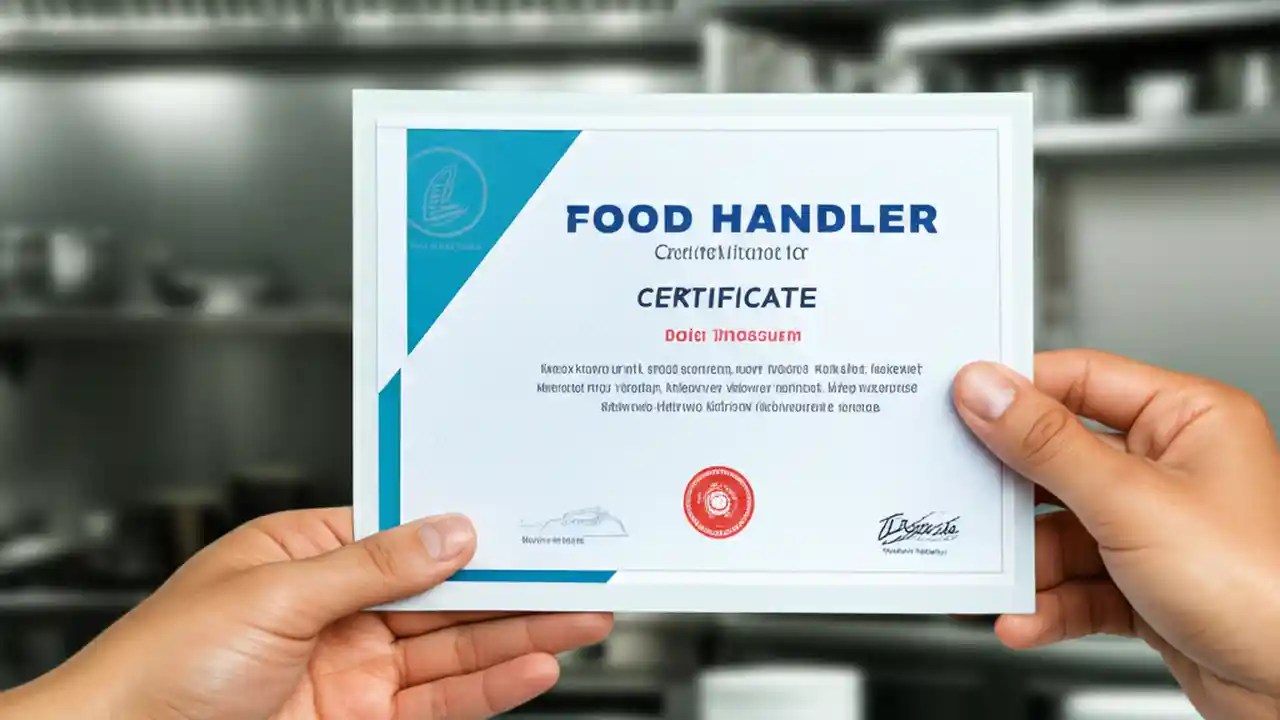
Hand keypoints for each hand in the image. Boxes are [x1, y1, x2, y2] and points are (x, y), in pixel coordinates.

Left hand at [0, 509, 612, 719]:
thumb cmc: (156, 666)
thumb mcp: (274, 596)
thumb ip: (373, 567)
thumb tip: (446, 533)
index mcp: (308, 555)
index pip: (411, 535)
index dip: (474, 532)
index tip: (531, 527)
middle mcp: (338, 610)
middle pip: (445, 594)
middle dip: (516, 587)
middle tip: (580, 578)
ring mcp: (353, 670)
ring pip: (454, 649)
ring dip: (519, 636)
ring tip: (579, 621)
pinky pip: (440, 701)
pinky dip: (489, 687)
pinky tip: (531, 667)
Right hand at [953, 350, 1279, 719]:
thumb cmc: (1262, 589)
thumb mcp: (1129, 502)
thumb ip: (1046, 444)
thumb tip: (985, 388)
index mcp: (1189, 420)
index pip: (1082, 380)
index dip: (1017, 392)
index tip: (958, 402)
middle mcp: (1174, 468)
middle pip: (1060, 461)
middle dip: (1013, 497)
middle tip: (963, 497)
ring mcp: (1158, 530)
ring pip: (1063, 531)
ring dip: (1030, 566)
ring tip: (1002, 585)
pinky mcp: (1146, 586)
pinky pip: (1077, 584)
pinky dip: (1047, 603)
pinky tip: (1025, 618)